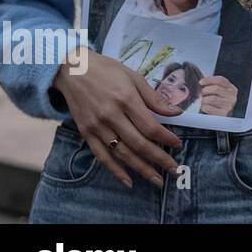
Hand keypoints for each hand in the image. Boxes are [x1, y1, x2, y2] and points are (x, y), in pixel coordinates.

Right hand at [52, 49, 183, 188]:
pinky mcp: (86, 133)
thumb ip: (154, 98)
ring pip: (122, 154)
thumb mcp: (134, 77)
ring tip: (156, 180)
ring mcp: (97, 127)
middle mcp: (111, 116)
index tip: (178, 146)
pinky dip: (115, 171)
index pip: (150, 126)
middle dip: (158, 159)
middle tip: (174, 170)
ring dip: (141, 169)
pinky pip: (102, 157)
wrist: (72, 70)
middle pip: (138, 143)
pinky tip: (128, 181)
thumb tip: (176, 113)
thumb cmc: (107, 70)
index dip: (166, 138)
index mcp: (126, 99)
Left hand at [197, 75, 238, 115]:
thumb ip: (214, 85)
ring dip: (204, 100)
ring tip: (204, 101)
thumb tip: (201, 82)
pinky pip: (208, 108)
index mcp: (232, 89)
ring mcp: (228, 106)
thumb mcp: (220, 93)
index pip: (220, 80)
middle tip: (202, 94)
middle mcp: (232, 97)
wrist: (223, 118)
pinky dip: (204, 107)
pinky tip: (206, 108)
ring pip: (211, 98)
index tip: (201, 82)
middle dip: (205, 90)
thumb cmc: (219, 103)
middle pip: (215, 88)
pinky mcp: (222, 114)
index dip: (209, 80)